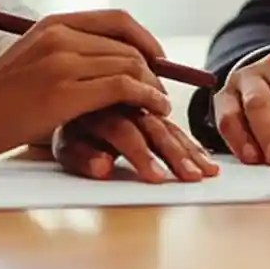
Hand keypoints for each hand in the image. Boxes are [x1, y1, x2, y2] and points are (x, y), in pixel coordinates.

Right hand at [0, 10, 171, 161]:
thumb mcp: (31, 61)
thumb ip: (65, 53)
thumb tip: (105, 61)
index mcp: (52, 24)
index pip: (117, 19)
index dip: (146, 39)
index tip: (158, 60)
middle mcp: (60, 36)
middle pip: (129, 45)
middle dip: (154, 69)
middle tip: (162, 92)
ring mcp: (62, 62)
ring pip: (130, 65)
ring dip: (154, 87)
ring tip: (162, 106)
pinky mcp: (64, 93)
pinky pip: (122, 87)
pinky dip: (146, 98)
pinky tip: (155, 111)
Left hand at [54, 107, 219, 182]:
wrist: (64, 90)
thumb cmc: (62, 125)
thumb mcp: (63, 145)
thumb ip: (81, 157)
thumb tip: (104, 168)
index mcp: (95, 106)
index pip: (122, 129)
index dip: (140, 154)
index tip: (158, 178)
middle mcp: (121, 101)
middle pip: (151, 125)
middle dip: (172, 152)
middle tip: (191, 177)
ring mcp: (138, 104)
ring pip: (165, 125)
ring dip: (187, 149)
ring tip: (206, 172)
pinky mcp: (151, 109)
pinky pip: (172, 126)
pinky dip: (189, 143)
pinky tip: (206, 160)